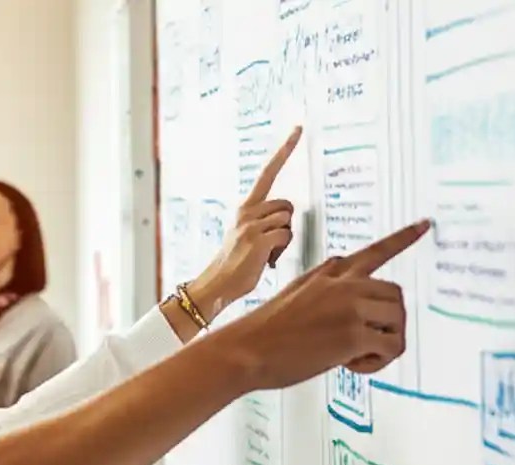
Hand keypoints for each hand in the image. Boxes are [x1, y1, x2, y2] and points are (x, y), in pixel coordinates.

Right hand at [185, 126, 302, 314]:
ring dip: (284, 240)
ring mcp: (251, 224)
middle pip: (287, 205)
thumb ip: (262, 220)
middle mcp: (247, 210)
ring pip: (287, 220)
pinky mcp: (258, 240)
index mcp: (246, 207)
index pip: (268, 171)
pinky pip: (285, 236)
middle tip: (272, 244)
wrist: (217, 284)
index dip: (284, 150)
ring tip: (267, 254)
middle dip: (286, 224)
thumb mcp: (247, 234)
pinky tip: (267, 261)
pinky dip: (281, 251)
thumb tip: (284, 220)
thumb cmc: (236, 263)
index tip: (297, 129)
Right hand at [216, 219, 430, 389]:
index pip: (375, 250)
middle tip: (366, 343)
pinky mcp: (354, 334)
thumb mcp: (296, 295)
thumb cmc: (266, 331)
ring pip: (399, 321)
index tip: (425, 224)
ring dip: (384, 343)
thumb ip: (325, 289)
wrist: (246, 349)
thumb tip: (348, 301)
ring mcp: (351, 306)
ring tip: (354, 357)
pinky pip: (391, 348)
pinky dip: (377, 363)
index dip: (404, 237)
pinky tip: (350, 365)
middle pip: (396, 294)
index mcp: (330, 272)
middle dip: (389, 322)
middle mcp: (345, 284)